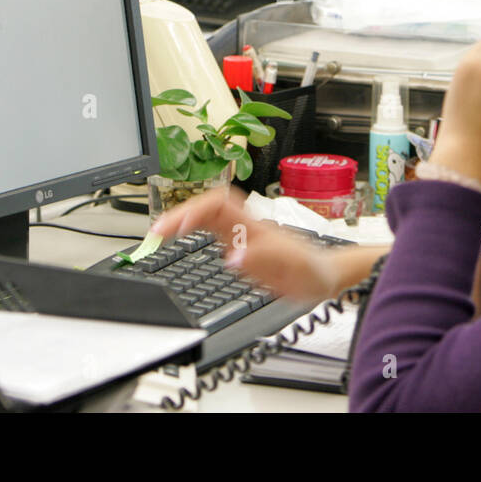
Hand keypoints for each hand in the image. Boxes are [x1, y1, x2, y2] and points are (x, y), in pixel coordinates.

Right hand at [150, 186, 338, 301]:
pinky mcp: (242, 247)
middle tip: (155, 231)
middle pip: (206, 207)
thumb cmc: (313, 270)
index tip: (177, 227)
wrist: (326, 276)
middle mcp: (246, 227)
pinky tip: (181, 239)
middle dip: (179, 213)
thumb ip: (263, 261)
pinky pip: (212, 231)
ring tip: (158, 232)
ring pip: (206, 216)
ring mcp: (243, 235)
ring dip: (182, 219)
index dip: (195, 210)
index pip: (219, 205)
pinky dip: (193, 231)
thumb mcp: (293, 269)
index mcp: (256, 227)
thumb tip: (232, 258)